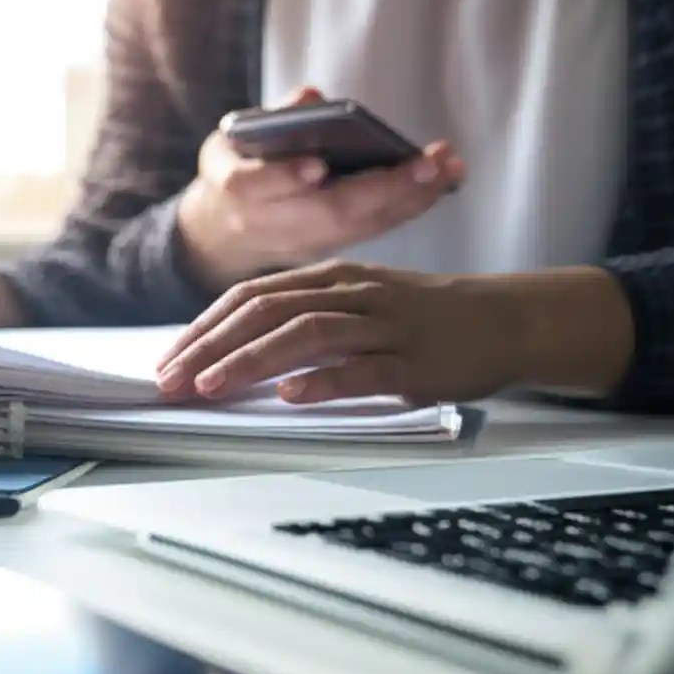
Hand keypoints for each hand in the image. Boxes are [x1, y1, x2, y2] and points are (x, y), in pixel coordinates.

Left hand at [154, 260, 634, 404]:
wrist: (504, 319)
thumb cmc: (421, 318)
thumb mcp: (356, 302)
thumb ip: (303, 315)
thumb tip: (235, 346)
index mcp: (330, 278)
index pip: (251, 297)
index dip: (204, 328)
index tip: (169, 361)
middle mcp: (351, 293)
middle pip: (266, 312)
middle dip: (211, 348)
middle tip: (172, 381)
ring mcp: (383, 324)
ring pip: (306, 334)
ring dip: (251, 361)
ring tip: (212, 388)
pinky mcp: (414, 360)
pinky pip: (363, 368)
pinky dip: (323, 381)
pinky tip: (291, 396)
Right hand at [177, 87, 465, 292]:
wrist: (221, 234)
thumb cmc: (233, 171)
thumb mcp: (232, 138)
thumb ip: (269, 117)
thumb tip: (311, 98)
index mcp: (234, 190)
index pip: (254, 188)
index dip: (284, 178)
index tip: (316, 165)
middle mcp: (267, 226)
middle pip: (326, 214)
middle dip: (382, 189)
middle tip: (428, 163)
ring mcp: (299, 245)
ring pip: (357, 228)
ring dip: (409, 201)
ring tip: (449, 169)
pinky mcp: (326, 252)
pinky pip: (370, 232)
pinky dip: (407, 208)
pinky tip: (439, 184)